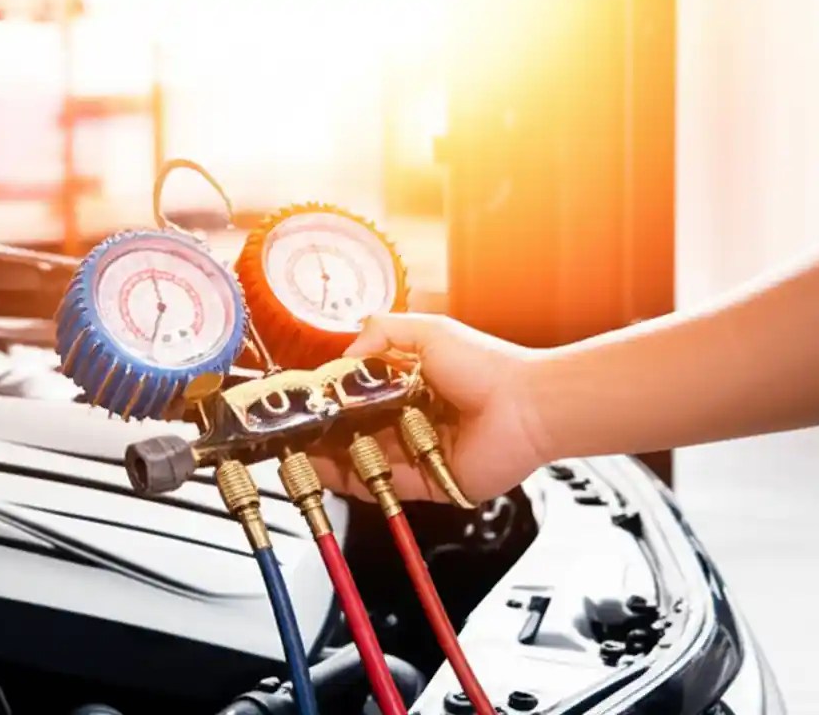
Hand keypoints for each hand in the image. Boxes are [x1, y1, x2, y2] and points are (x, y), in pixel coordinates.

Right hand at [311, 314, 549, 503]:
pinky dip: (352, 482)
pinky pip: (381, 487)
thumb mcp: (429, 332)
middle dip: (324, 434)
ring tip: (297, 453)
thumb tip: (346, 351)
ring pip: (362, 462)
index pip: (360, 399)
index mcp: (411, 388)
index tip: (304, 401)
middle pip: (356, 433)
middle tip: (292, 431)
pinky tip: (325, 472)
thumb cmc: (489, 367)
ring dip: (330, 459)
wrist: (525, 406)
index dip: (332, 402)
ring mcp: (416, 454)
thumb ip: (383, 332)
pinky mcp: (426, 483)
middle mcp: (411, 422)